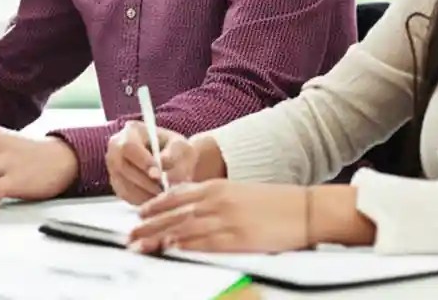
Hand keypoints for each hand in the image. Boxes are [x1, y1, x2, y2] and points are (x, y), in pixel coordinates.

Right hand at [106, 121, 196, 204]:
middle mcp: (115, 148)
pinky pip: (126, 196)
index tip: (159, 176)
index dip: (142, 162)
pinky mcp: (116, 184)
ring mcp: (113, 167)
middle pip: (123, 168)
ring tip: (163, 196)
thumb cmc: (177, 150)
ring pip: (124, 184)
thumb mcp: (180, 147)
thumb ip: (172, 155)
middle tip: (164, 190)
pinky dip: (141, 200)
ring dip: (145, 193)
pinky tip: (156, 199)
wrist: (174, 161)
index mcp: (131, 131)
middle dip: (145, 182)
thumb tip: (160, 168)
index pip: (129, 147)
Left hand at [128, 181, 311, 253]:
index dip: (156, 205)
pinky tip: (171, 249)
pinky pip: (205, 242)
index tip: (140, 214)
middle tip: (130, 235)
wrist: (307, 208)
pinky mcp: (238, 237)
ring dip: (159, 237)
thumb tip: (195, 211)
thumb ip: (217, 199)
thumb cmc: (277, 203)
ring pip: (183, 228)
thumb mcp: (241, 193)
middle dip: (149, 225)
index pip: (178, 194)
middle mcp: (218, 200)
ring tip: (141, 246)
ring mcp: (227, 218)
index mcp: (219, 187)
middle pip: (174, 213)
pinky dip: (185, 245)